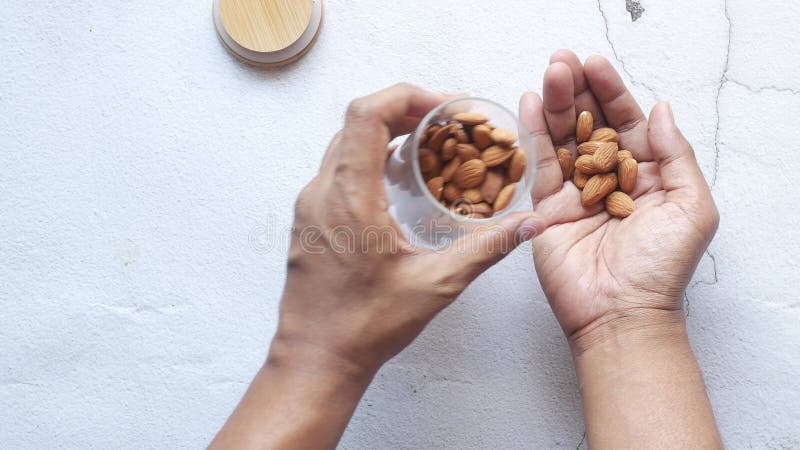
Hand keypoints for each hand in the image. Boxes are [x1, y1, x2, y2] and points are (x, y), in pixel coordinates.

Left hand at [212, 84, 548, 448]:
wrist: (316, 358)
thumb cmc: (366, 326)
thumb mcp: (436, 285)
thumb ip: (486, 249)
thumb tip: (529, 224)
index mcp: (350, 198)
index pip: (367, 115)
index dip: (407, 97)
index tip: (444, 108)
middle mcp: (322, 192)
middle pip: (357, 122)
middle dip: (403, 112)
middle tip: (445, 125)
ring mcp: (310, 205)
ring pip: (345, 144)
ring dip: (385, 135)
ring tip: (427, 148)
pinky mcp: (308, 219)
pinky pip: (337, 169)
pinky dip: (369, 159)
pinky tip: (399, 183)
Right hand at [519, 52, 719, 345]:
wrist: (620, 313)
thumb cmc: (662, 267)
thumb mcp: (690, 206)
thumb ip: (676, 154)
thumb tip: (662, 109)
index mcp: (646, 176)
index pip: (627, 123)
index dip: (612, 92)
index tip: (596, 64)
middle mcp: (608, 179)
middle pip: (591, 125)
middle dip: (578, 91)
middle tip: (562, 61)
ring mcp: (576, 194)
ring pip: (563, 140)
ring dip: (555, 105)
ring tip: (547, 74)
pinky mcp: (547, 210)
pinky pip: (539, 167)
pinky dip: (533, 136)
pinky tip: (527, 106)